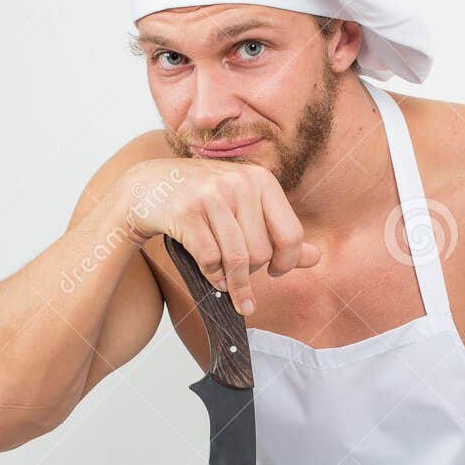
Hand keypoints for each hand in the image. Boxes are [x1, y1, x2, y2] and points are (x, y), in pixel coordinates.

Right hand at [121, 158, 319, 316]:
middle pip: (261, 253)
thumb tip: (315, 257)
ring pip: (237, 259)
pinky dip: (212, 276)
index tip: (275, 271)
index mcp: (261, 179)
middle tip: (240, 273)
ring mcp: (211, 196)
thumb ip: (280, 232)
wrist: (149, 186)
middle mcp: (239, 183)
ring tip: (227, 285)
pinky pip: (210, 259)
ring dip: (233, 281)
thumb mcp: (246, 207)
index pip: (290, 234)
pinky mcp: (186, 212)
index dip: (286, 262)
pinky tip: (210, 274)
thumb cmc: (203, 200)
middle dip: (252, 273)